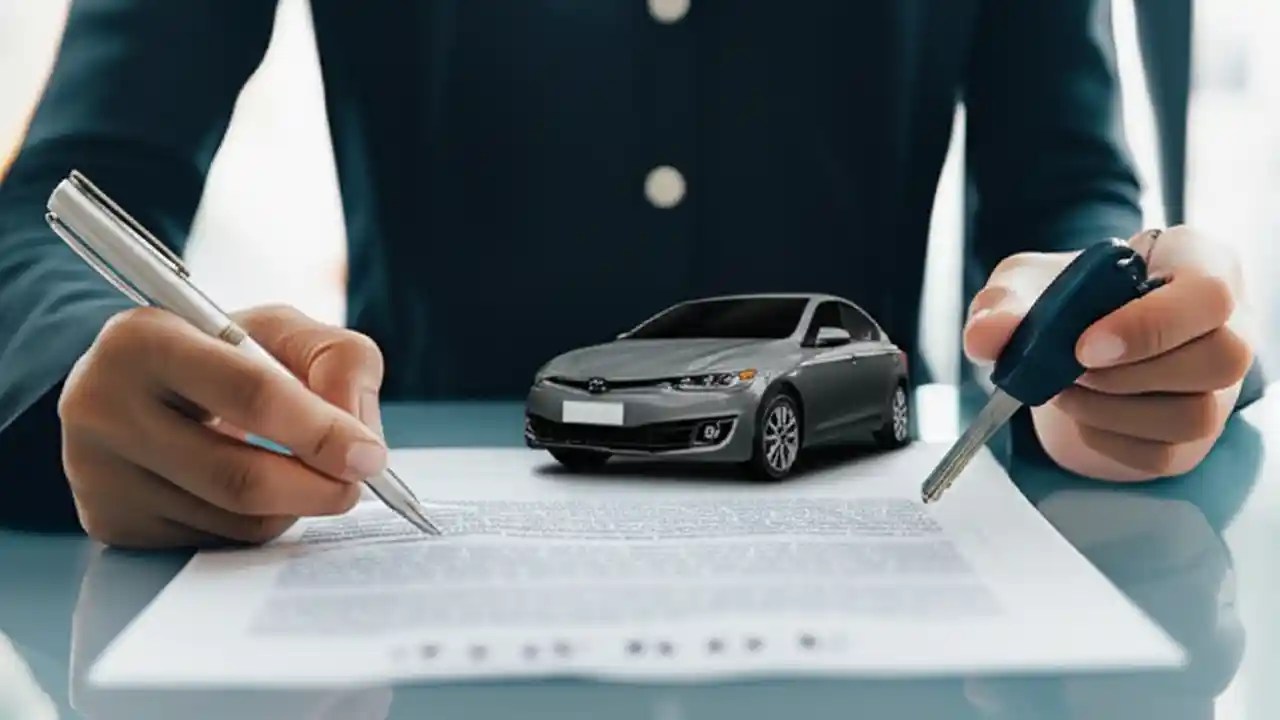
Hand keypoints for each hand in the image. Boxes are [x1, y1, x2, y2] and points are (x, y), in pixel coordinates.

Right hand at [59, 304, 387, 547]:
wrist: (136, 386)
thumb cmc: (219, 353)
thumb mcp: (280, 331)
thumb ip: (339, 361)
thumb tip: (361, 436)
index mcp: (146, 339)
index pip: (253, 395)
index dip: (322, 432)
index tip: (370, 456)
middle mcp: (104, 406)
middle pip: (239, 476)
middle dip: (317, 487)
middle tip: (354, 484)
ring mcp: (99, 472)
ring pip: (232, 519)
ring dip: (290, 507)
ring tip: (298, 474)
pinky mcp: (109, 520)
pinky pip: (212, 542)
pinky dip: (254, 524)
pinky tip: (250, 492)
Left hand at [963, 227, 1253, 481]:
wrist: (1074, 336)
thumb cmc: (1069, 295)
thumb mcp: (1029, 280)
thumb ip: (1003, 301)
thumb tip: (986, 337)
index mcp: (1201, 264)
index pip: (1210, 294)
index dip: (1150, 325)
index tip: (1084, 345)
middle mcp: (1228, 325)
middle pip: (1221, 360)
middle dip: (1131, 374)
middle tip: (1071, 367)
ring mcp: (1217, 385)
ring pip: (1195, 415)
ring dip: (1114, 411)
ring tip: (1066, 388)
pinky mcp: (1192, 434)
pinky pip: (1164, 453)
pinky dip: (1109, 439)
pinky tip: (1080, 411)